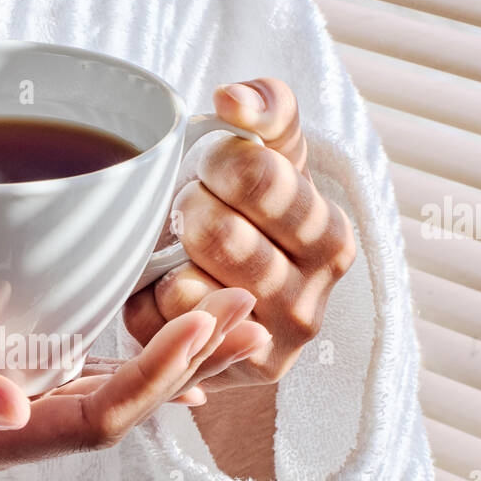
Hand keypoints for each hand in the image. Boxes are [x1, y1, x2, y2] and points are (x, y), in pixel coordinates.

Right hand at [0, 291, 253, 478]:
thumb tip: (11, 405)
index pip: (94, 423)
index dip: (154, 381)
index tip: (202, 326)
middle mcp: (10, 429)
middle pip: (121, 406)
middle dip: (187, 365)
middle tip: (247, 310)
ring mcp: (7, 404)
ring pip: (108, 384)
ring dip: (170, 353)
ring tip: (229, 309)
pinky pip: (78, 362)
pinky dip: (125, 339)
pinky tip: (159, 313)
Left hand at [124, 78, 355, 391]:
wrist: (233, 298)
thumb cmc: (251, 213)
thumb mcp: (274, 155)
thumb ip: (269, 110)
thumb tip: (232, 100)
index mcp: (331, 238)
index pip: (254, 175)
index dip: (214, 163)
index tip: (215, 170)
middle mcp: (311, 302)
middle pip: (216, 232)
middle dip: (188, 210)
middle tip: (190, 210)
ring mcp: (266, 349)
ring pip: (186, 288)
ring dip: (168, 258)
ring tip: (183, 250)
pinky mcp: (220, 380)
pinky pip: (158, 326)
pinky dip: (149, 299)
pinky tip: (168, 288)